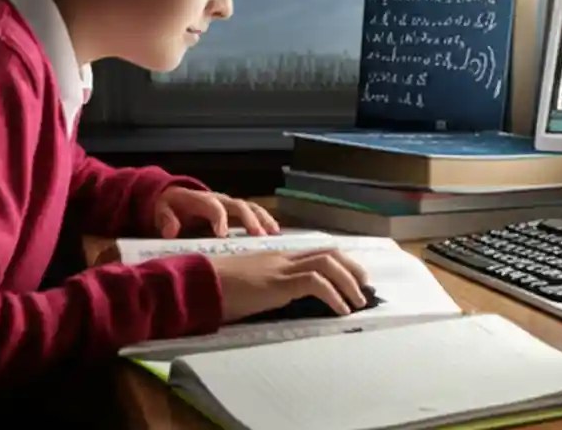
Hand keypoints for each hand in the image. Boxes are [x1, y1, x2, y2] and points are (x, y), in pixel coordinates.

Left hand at [153, 187, 279, 237]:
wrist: (176, 197)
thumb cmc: (170, 206)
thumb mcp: (161, 210)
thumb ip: (165, 218)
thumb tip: (172, 231)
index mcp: (201, 200)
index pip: (213, 206)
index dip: (219, 219)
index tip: (223, 235)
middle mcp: (220, 200)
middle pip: (239, 206)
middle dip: (249, 219)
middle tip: (258, 235)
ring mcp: (230, 205)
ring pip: (251, 207)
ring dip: (263, 219)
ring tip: (273, 233)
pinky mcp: (236, 212)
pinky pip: (254, 213)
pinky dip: (265, 221)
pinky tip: (275, 234)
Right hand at [210, 248, 369, 322]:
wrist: (197, 284)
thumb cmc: (217, 288)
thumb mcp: (251, 285)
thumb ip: (270, 287)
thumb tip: (288, 299)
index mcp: (277, 257)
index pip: (316, 252)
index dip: (340, 263)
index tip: (354, 279)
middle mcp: (282, 257)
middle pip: (327, 252)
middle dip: (352, 268)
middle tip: (365, 288)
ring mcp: (279, 268)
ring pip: (326, 263)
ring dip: (348, 282)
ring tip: (358, 302)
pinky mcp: (276, 283)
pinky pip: (314, 283)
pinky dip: (333, 295)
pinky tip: (340, 310)